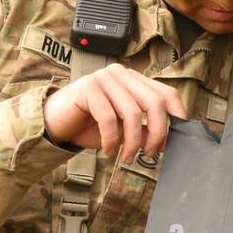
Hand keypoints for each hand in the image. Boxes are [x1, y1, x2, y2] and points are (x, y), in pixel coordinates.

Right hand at [43, 63, 185, 162]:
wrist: (56, 124)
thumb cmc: (91, 126)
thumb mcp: (123, 130)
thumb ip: (143, 129)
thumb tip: (166, 141)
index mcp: (134, 80)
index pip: (167, 93)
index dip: (177, 116)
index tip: (175, 140)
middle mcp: (121, 74)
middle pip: (155, 102)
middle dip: (157, 132)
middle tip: (151, 153)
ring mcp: (104, 78)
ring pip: (132, 112)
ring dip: (133, 141)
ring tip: (127, 158)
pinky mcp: (88, 88)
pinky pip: (108, 117)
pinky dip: (111, 139)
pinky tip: (109, 151)